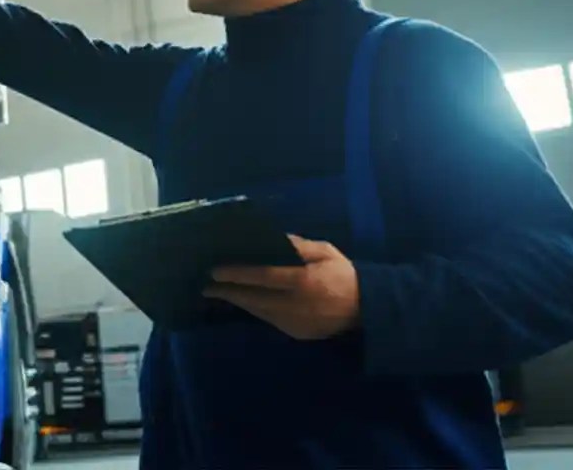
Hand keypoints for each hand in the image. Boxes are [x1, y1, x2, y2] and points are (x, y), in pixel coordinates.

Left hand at [203, 235, 359, 339]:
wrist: (366, 310)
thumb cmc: (343, 275)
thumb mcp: (325, 252)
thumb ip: (299, 246)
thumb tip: (272, 239)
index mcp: (303, 281)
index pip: (263, 276)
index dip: (237, 274)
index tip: (215, 270)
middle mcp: (295, 304)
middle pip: (253, 298)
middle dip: (228, 291)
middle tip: (206, 284)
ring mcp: (294, 323)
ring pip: (257, 312)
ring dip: (237, 301)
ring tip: (217, 291)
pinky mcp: (294, 334)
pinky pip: (268, 320)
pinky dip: (253, 310)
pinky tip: (242, 301)